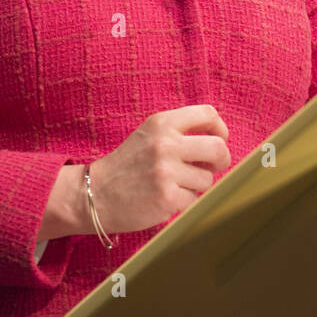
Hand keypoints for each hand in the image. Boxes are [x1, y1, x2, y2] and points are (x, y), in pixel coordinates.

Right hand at [87, 104, 230, 234]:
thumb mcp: (149, 135)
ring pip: (207, 179)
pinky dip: (183, 202)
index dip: (220, 129)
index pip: (208, 114)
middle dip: (221, 160)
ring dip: (196, 185)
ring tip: (174, 184)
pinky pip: (194, 199)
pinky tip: (165, 198)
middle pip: (218, 147)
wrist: (96, 193)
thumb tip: (219, 138)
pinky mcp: (167, 197)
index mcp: (162, 123)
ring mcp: (166, 171)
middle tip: (211, 167)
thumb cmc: (128, 164)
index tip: (218, 140)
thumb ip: (179, 131)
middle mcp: (165, 143)